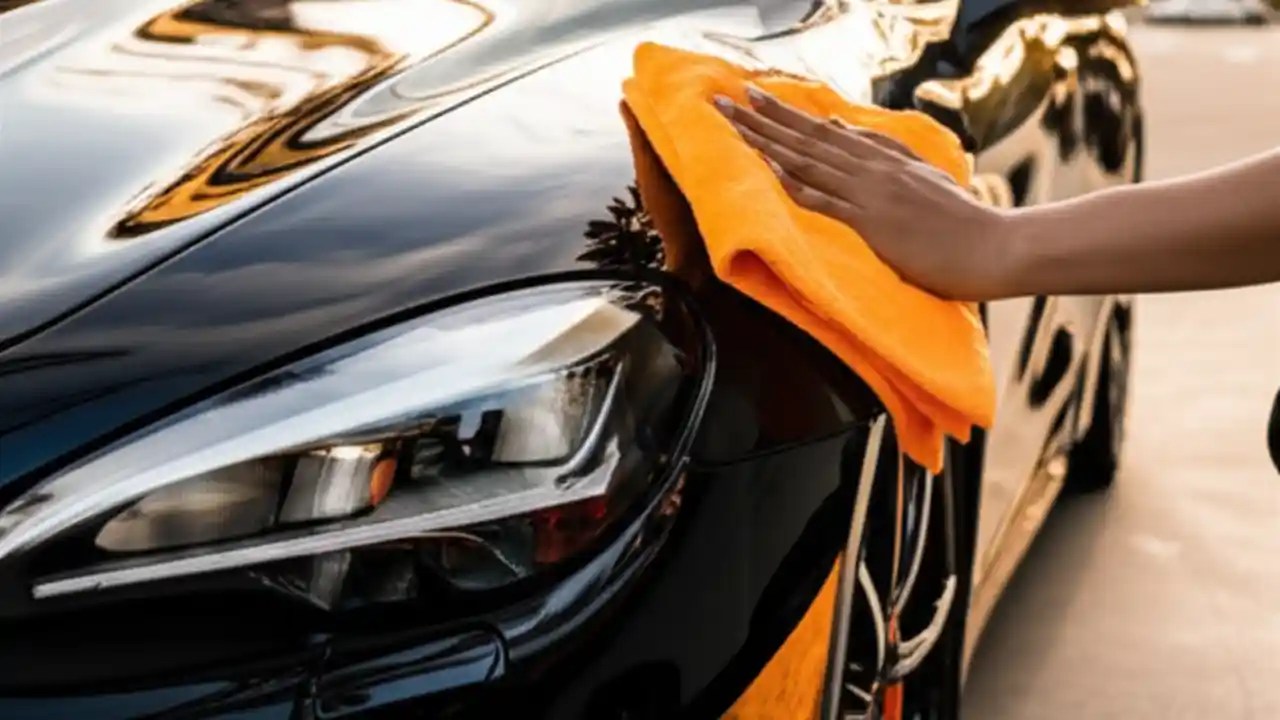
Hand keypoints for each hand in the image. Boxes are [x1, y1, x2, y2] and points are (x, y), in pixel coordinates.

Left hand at [714, 87, 1023, 300]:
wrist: (993, 247)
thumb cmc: (962, 222)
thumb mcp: (922, 176)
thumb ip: (884, 151)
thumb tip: (842, 127)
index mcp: (884, 158)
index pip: (823, 131)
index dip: (786, 114)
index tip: (754, 98)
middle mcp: (873, 168)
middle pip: (807, 138)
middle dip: (763, 119)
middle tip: (725, 101)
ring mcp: (872, 194)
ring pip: (809, 160)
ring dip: (767, 141)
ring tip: (734, 123)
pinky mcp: (874, 223)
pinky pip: (826, 199)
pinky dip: (796, 181)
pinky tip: (769, 166)